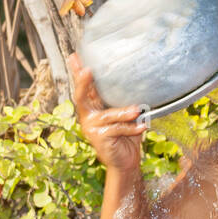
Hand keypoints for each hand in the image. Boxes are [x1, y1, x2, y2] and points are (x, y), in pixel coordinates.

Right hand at [67, 51, 146, 174]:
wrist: (126, 161)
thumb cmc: (127, 136)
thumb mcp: (126, 115)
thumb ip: (125, 101)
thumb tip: (138, 80)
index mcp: (93, 107)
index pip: (85, 87)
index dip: (78, 72)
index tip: (74, 56)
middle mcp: (88, 115)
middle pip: (81, 96)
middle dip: (83, 82)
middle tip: (87, 70)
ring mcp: (91, 127)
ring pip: (107, 115)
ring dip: (123, 113)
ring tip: (137, 110)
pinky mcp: (99, 139)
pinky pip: (117, 130)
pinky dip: (132, 128)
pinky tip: (143, 126)